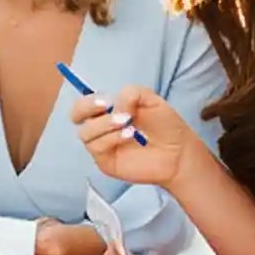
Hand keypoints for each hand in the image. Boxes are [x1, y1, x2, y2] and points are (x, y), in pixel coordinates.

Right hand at [70, 85, 207, 188]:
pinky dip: (111, 138)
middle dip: (86, 108)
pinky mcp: (105, 161)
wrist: (180, 151)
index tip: (106, 101)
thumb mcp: (151, 99)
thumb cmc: (166, 126)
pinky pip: (96, 147)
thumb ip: (131, 93)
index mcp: (107, 112)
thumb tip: (113, 104)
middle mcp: (100, 127)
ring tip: (129, 124)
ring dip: (105, 124)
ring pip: (85, 132)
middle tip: (107, 107)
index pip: (83, 104)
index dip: (88, 100)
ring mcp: (101, 145)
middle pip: (75, 115)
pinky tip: (129, 136)